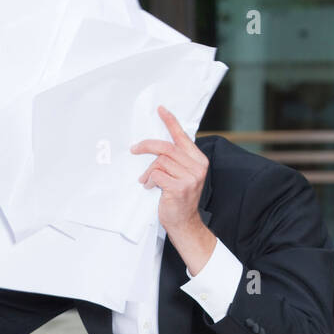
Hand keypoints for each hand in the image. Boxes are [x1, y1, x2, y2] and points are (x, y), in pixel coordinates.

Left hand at [131, 106, 215, 274]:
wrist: (184, 223)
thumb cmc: (179, 199)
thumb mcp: (181, 176)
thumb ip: (175, 161)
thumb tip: (156, 146)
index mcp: (199, 161)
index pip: (183, 137)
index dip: (170, 122)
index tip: (160, 110)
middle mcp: (197, 167)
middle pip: (167, 147)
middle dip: (147, 146)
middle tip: (134, 149)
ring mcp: (190, 177)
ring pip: (160, 161)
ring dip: (149, 171)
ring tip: (147, 180)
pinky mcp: (179, 187)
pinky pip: (157, 174)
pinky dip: (150, 180)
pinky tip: (151, 188)